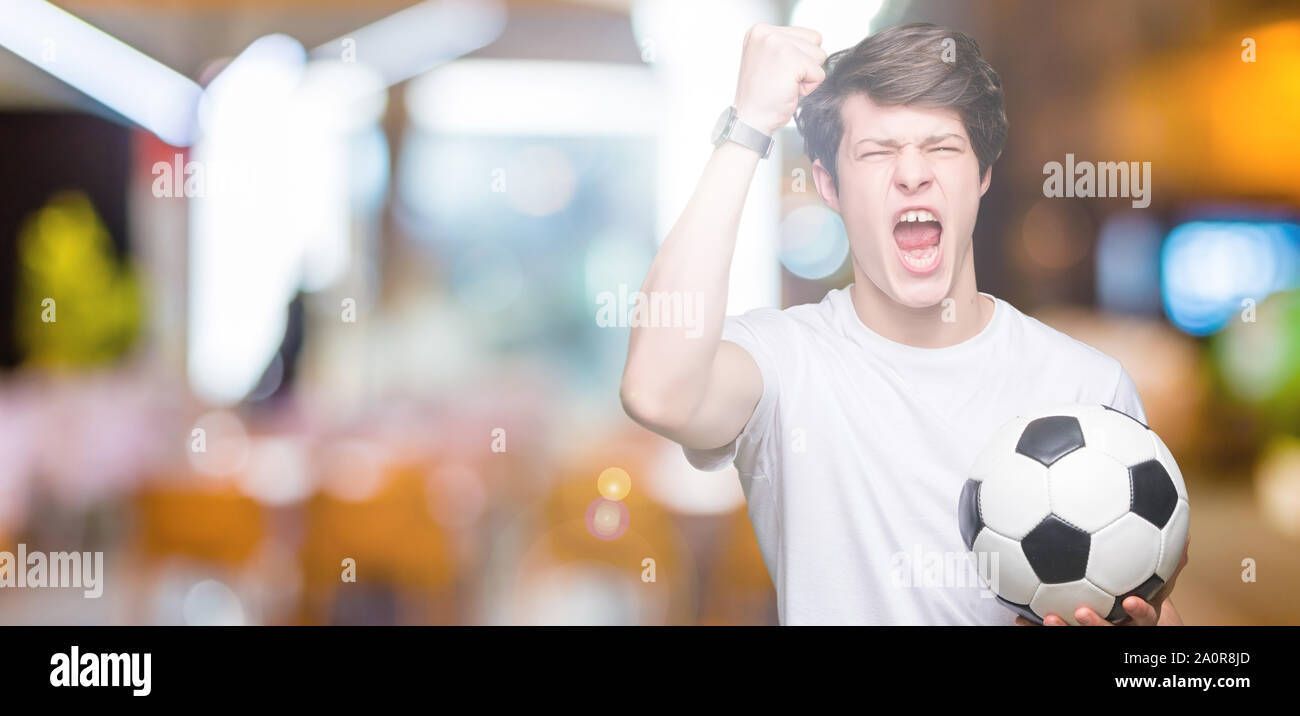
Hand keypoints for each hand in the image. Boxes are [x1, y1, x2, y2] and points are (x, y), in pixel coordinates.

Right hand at [733, 24, 826, 135]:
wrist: (750, 121)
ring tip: (783, 85)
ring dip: (806, 76)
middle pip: (815, 42)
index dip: (799, 58)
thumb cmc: (761, 97)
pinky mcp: (791, 61)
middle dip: (804, 66)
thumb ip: (787, 45)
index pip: (806, 35)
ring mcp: (778, 45)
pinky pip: (819, 74)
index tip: (776, 72)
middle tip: (780, 80)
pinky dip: (808, 88)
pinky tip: (787, 91)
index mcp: (760, 30)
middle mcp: (767, 32)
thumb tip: (814, 42)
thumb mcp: (768, 59)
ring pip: (820, 56)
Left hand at [1015, 532, 1188, 625]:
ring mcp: (1101, 634)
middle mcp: (1120, 631)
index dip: (1140, 611)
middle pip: (1111, 634)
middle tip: (1080, 611)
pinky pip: (1059, 635)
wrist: (1136, 632)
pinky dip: (1036, 627)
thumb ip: (1170, 564)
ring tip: (1048, 618)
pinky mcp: (1078, 635)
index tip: (1132, 601)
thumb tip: (1187, 534)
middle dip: (1096, 626)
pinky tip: (1019, 618)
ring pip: (1082, 638)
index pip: (1145, 619)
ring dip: (1063, 630)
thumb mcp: (1160, 587)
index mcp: (1141, 621)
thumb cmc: (1145, 602)